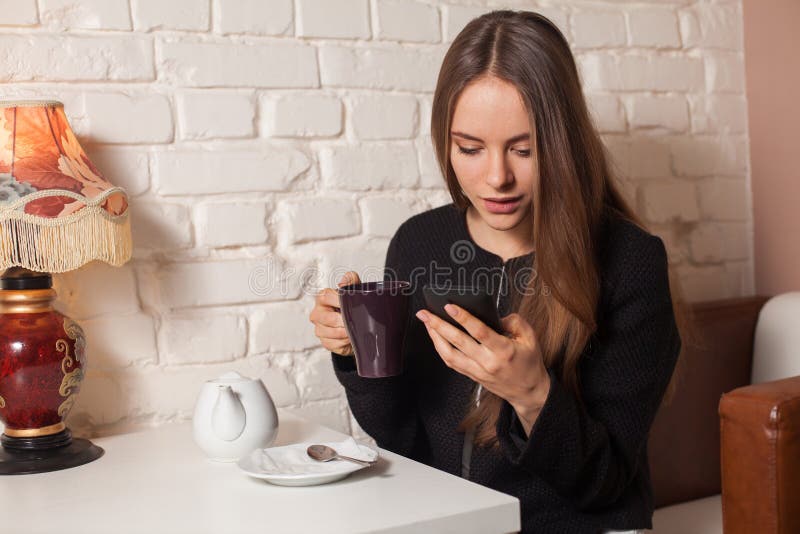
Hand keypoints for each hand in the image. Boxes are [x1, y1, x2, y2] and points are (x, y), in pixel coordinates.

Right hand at [309, 271, 359, 355]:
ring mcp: (319, 328)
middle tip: (353, 320)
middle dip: (343, 321)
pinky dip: (344, 342)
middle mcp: (317, 313)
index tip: (349, 304)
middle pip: (328, 318)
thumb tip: (345, 279)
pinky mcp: (324, 342)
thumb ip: (350, 281)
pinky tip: (349, 337)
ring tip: (353, 329)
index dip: (338, 301)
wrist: (354, 326)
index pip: (326, 296)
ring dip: (345, 332)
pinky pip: (333, 344)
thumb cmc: (350, 307)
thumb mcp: (353, 291)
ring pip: (331, 332)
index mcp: (322, 298)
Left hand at [416, 304, 550, 432]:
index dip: (463, 318)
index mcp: (503, 351)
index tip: (449, 306)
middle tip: (425, 313)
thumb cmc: (529, 363)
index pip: (479, 332)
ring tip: (427, 323)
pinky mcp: (472, 376)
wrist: (529, 392)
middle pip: (458, 342)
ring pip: (449, 354)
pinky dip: (440, 349)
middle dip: (439, 325)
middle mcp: (488, 362)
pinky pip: (451, 362)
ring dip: (435, 337)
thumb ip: (515, 322)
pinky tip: (436, 338)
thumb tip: (495, 315)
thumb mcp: (530, 338)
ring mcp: (478, 371)